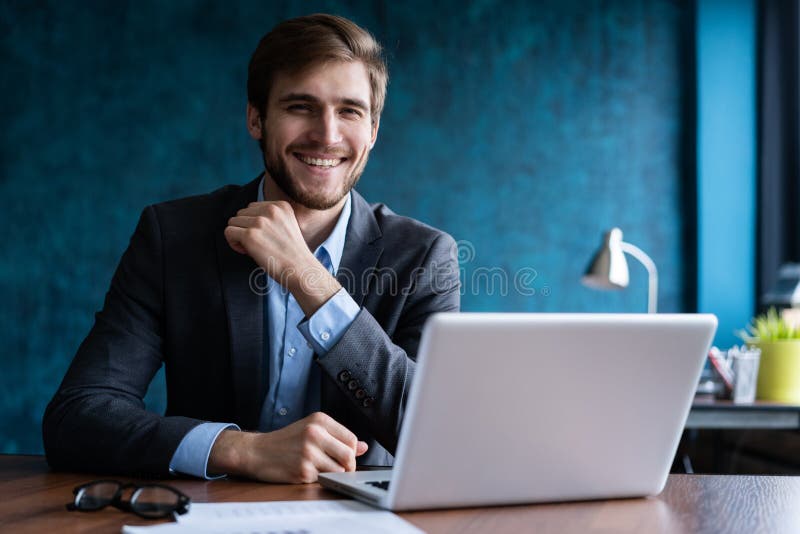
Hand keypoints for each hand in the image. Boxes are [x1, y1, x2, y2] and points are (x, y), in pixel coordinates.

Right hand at [208, 412, 368, 482]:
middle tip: (338, 468)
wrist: (257, 451)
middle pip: (349, 456)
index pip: (351, 439)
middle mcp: (315, 434)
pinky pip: (324, 479)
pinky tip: (307, 472)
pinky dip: (319, 479)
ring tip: (320, 469)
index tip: (344, 457)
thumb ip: (338, 438)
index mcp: (320, 420)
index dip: (351, 452)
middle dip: (348, 466)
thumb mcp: (311, 430)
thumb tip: (364, 447)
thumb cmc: (285, 441)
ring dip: (334, 474)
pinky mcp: (303, 470)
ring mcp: (308, 452)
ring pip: (339, 470)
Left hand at [224, 201, 313, 277]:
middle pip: (241, 213)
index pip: (253, 207)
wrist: (300, 269)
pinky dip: (233, 243)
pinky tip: (246, 251)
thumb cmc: (292, 253)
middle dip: (245, 228)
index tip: (263, 237)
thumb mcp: (286, 225)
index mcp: (281, 205)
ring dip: (239, 235)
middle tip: (257, 244)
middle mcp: (271, 210)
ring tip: (252, 248)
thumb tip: (242, 218)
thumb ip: (269, 217)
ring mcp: (259, 222)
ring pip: (233, 222)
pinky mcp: (250, 235)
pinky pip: (229, 232)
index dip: (253, 223)